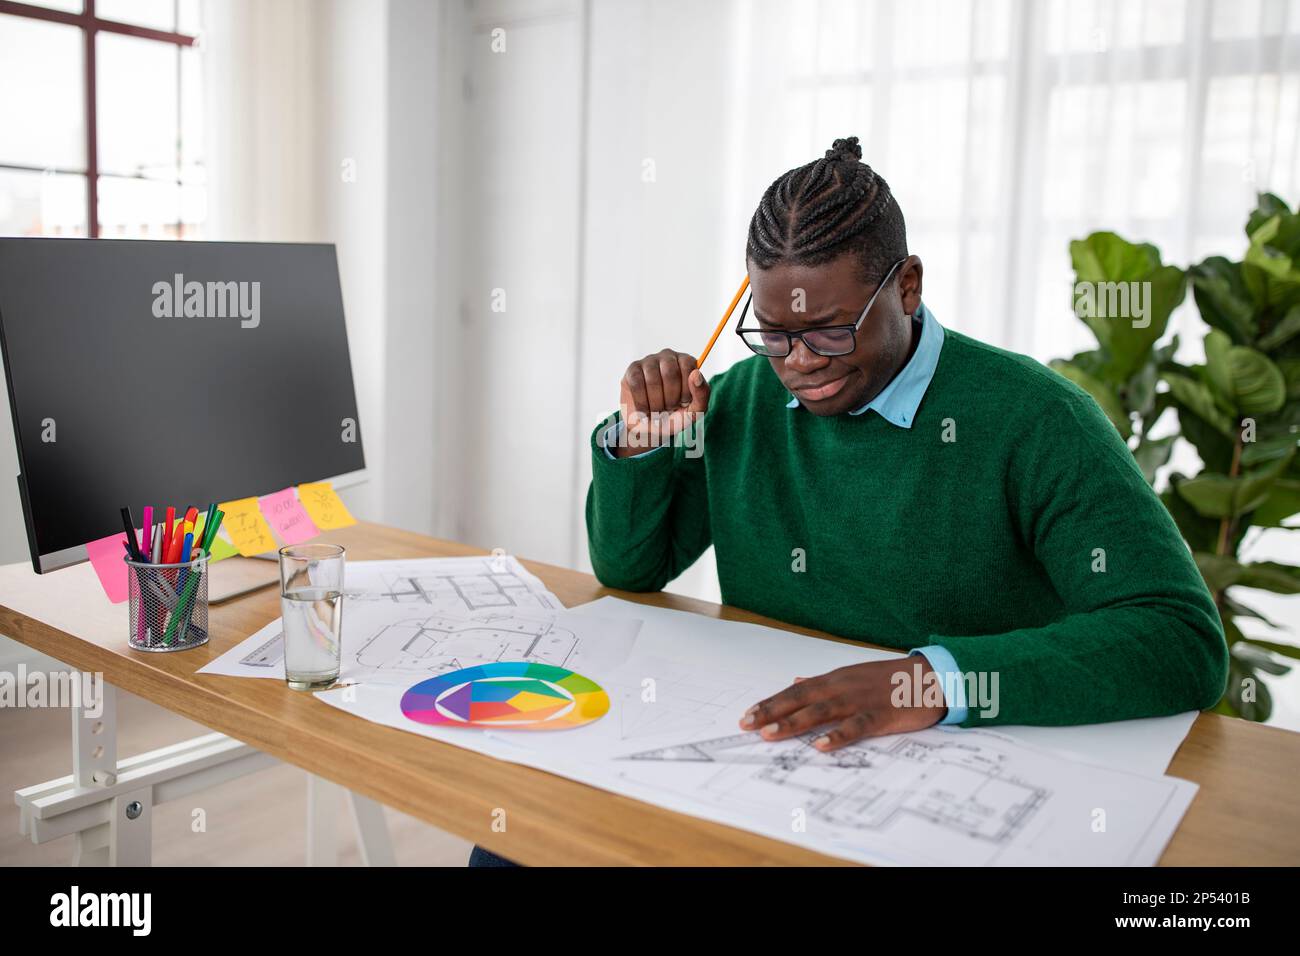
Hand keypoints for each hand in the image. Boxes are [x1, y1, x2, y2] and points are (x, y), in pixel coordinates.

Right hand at [615, 349, 709, 458]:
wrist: (650, 430)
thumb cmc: (674, 417)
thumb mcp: (694, 412)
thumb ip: (702, 394)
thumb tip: (696, 374)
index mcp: (687, 363)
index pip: (689, 366)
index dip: (686, 390)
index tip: (683, 402)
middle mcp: (668, 357)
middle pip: (670, 373)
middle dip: (670, 398)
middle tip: (668, 407)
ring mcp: (649, 361)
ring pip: (652, 380)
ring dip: (656, 404)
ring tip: (656, 410)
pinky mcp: (633, 370)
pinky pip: (637, 384)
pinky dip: (641, 403)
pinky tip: (644, 411)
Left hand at [739, 658, 946, 750]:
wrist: (931, 676)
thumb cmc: (889, 679)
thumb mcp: (851, 676)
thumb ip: (822, 682)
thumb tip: (795, 681)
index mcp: (834, 680)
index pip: (794, 691)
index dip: (770, 703)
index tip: (747, 715)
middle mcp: (841, 687)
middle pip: (800, 699)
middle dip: (771, 712)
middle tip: (746, 724)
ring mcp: (859, 700)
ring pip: (821, 711)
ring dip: (794, 722)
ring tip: (770, 734)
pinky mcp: (879, 714)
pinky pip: (855, 726)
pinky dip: (837, 735)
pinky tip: (820, 746)